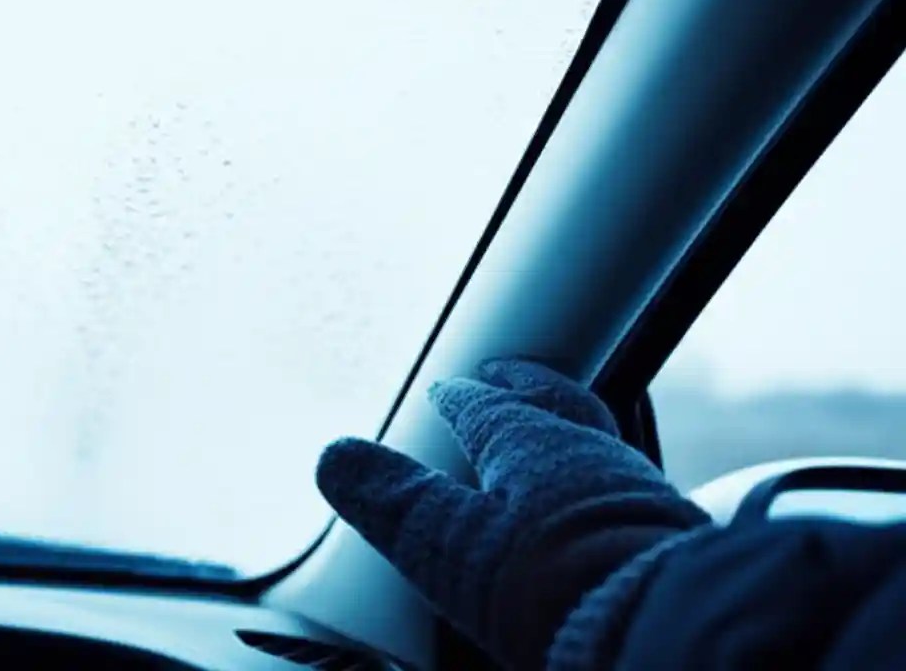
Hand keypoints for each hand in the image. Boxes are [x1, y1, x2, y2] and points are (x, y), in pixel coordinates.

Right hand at [316, 359, 707, 668]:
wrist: (669, 629)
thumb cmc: (553, 581)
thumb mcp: (449, 543)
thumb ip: (394, 500)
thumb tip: (334, 456)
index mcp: (531, 441)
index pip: (485, 406)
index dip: (459, 398)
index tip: (444, 391)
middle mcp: (591, 453)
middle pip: (556, 402)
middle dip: (526, 387)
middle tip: (508, 377)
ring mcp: (639, 492)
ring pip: (597, 442)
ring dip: (567, 435)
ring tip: (550, 445)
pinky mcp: (673, 538)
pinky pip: (628, 489)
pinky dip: (601, 484)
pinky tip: (598, 512)